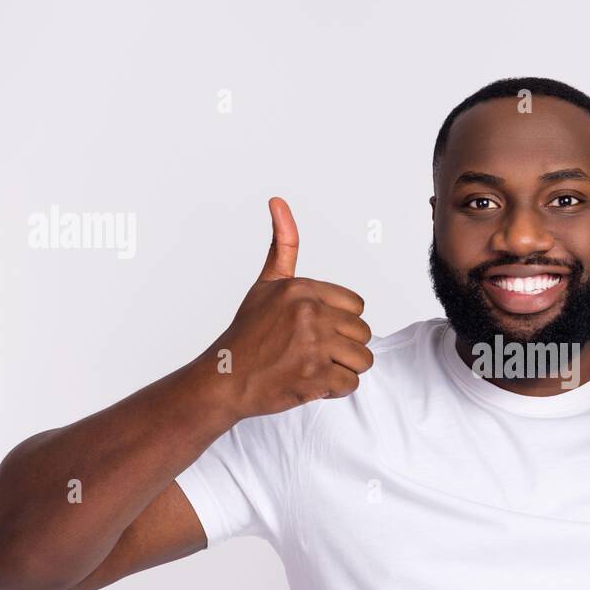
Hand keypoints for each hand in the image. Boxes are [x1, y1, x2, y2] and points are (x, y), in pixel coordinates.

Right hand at [200, 197, 372, 421]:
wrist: (225, 380)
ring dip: (343, 369)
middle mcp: (309, 314)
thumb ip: (283, 245)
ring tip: (313, 366)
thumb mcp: (266, 284)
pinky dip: (334, 389)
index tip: (314, 330)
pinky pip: (351, 384)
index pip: (357, 307)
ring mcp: (313, 346)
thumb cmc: (249, 333)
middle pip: (363, 334)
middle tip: (311, 352)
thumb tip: (278, 201)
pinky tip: (309, 382)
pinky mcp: (315, 377)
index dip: (339, 322)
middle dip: (343, 347)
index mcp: (301, 289)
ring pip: (363, 360)